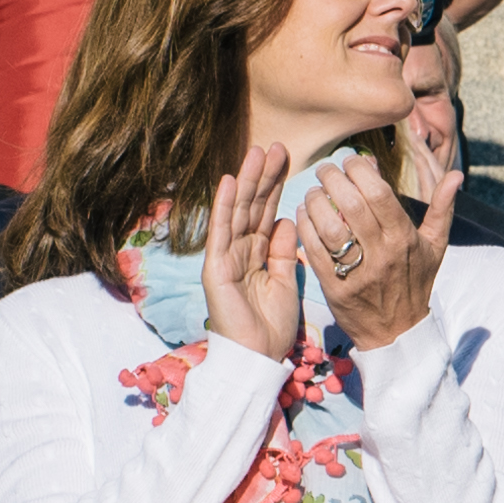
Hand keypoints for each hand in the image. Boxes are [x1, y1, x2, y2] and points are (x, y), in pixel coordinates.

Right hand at [200, 146, 302, 362]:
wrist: (257, 358)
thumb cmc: (271, 325)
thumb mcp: (286, 280)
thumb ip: (285, 251)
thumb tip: (288, 219)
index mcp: (258, 254)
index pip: (267, 211)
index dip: (276, 185)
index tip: (288, 158)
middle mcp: (240, 251)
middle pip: (253, 206)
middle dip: (263, 176)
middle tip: (275, 145)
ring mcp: (225, 257)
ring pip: (237, 212)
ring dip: (246, 181)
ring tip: (256, 152)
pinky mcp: (215, 268)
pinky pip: (221, 232)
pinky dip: (224, 207)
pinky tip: (228, 182)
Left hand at [297, 145, 459, 347]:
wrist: (397, 331)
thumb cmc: (415, 282)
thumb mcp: (435, 246)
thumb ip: (442, 208)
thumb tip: (456, 175)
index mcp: (405, 239)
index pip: (379, 193)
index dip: (360, 170)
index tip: (350, 161)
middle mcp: (382, 254)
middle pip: (352, 204)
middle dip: (333, 179)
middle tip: (326, 169)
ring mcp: (358, 272)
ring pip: (330, 227)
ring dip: (316, 202)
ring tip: (314, 191)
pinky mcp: (335, 287)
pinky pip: (315, 250)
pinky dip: (305, 227)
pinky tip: (303, 213)